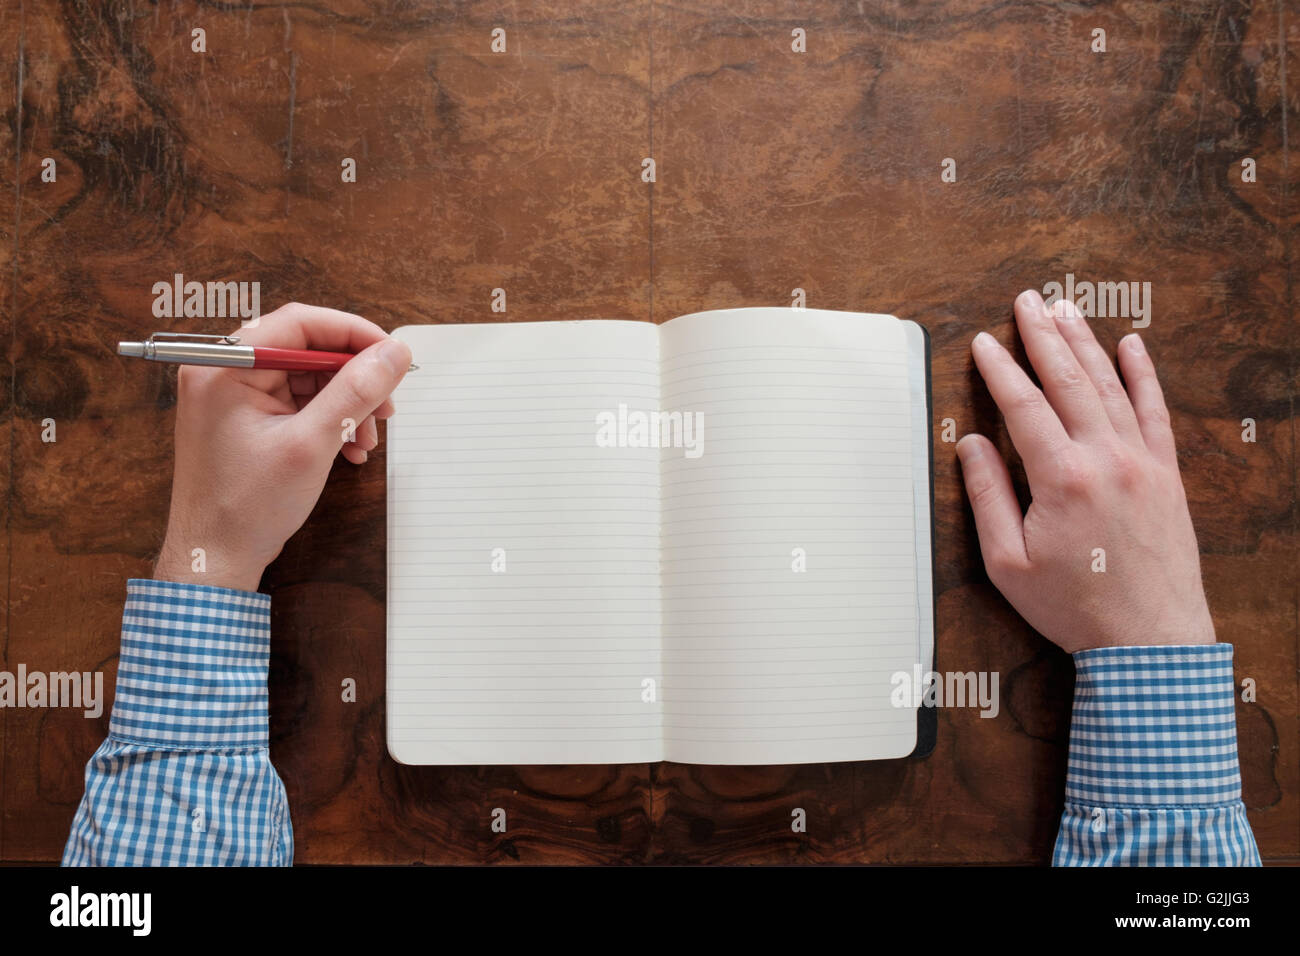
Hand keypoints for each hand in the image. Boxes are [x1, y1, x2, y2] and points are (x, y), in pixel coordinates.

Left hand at [152, 303, 411, 592]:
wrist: (212, 559)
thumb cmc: (246, 507)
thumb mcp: (311, 444)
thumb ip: (356, 392)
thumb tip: (393, 353)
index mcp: (225, 367)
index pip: (299, 323)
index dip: (353, 334)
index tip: (391, 355)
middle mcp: (224, 372)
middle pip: (307, 350)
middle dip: (353, 379)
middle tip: (386, 405)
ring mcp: (233, 396)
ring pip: (309, 379)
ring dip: (347, 405)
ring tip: (367, 439)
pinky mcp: (244, 419)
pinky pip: (298, 403)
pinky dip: (329, 421)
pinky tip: (349, 448)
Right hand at [956, 289, 1214, 652]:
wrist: (1149, 642)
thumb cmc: (1074, 607)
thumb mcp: (1007, 562)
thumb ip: (988, 496)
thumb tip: (971, 445)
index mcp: (1061, 478)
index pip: (1024, 405)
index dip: (999, 369)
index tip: (984, 342)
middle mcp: (1106, 458)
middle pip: (1069, 381)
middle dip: (1043, 337)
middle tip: (1027, 302)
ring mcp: (1143, 462)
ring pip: (1111, 386)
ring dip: (1085, 344)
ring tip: (1065, 311)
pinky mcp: (1167, 475)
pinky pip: (1155, 411)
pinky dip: (1144, 376)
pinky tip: (1132, 346)